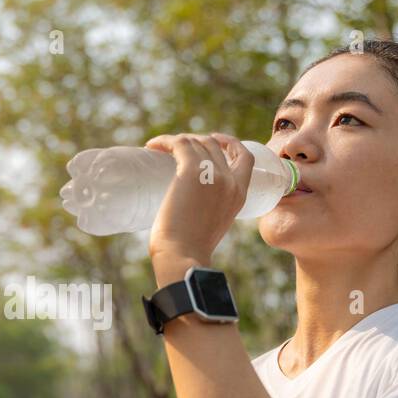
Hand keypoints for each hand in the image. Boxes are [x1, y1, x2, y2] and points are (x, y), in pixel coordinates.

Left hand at [145, 132, 254, 265]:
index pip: (245, 156)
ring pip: (196, 142)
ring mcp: (213, 174)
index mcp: (241, 194)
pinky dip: (163, 141)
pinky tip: (151, 146)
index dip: (230, 143)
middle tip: (174, 149)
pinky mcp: (192, 172)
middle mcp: (231, 181)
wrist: (183, 257)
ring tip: (159, 149)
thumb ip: (211, 211)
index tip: (214, 140)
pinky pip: (179, 144)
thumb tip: (189, 207)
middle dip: (195, 141)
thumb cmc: (190, 250)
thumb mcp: (214, 224)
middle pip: (214, 145)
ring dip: (176, 141)